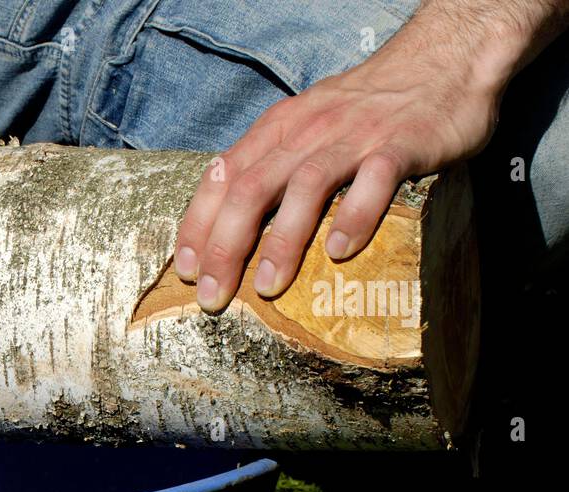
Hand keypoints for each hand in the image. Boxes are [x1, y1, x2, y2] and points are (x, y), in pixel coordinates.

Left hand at [173, 26, 503, 310]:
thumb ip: (273, 163)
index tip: (184, 269)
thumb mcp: (307, 125)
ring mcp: (355, 136)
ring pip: (305, 187)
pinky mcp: (402, 144)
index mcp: (278, 129)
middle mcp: (308, 131)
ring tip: (267, 286)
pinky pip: (373, 180)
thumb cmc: (366, 107)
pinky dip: (355, 216)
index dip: (197, 224)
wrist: (444, 60)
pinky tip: (341, 252)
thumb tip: (231, 222)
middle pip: (252, 188)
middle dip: (225, 246)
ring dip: (282, 241)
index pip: (223, 176)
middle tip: (213, 294)